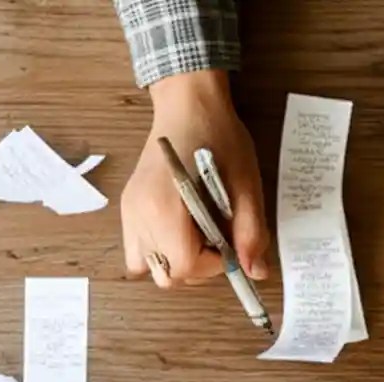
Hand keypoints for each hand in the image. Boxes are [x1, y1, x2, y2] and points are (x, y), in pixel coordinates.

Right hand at [121, 70, 271, 287]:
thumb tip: (255, 272)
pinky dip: (160, 250)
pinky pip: (139, 250)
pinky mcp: (128, 208)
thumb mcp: (245, 185)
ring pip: (148, 267)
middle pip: (166, 274)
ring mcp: (129, 212)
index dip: (213, 265)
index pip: (185, 266)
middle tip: (215, 240)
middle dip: (196, 267)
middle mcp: (139, 214)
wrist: (188, 105)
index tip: (228, 246)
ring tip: (196, 235)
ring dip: (175, 262)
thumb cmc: (218, 138)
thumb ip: (251, 232)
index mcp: (165, 208)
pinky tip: (181, 227)